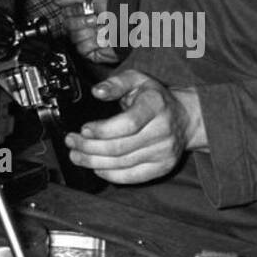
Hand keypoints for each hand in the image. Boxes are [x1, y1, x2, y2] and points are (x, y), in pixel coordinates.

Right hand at [53, 0, 119, 63]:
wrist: (129, 27)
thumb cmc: (115, 11)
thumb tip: (57, 1)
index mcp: (79, 14)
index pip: (66, 13)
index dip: (76, 12)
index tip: (87, 9)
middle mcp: (80, 27)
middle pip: (69, 25)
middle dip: (84, 21)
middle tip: (97, 19)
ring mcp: (84, 39)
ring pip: (76, 37)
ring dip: (92, 33)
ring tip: (104, 30)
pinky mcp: (89, 52)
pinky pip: (83, 48)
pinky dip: (94, 44)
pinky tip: (102, 40)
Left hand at [64, 68, 205, 183]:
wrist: (184, 118)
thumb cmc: (155, 97)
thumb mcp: (136, 80)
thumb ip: (115, 83)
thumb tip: (97, 91)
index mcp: (155, 105)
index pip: (128, 123)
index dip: (103, 129)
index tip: (83, 129)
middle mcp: (163, 130)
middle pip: (121, 146)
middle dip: (90, 147)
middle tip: (71, 142)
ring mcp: (164, 152)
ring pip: (123, 163)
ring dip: (94, 162)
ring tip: (77, 155)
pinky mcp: (162, 167)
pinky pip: (133, 176)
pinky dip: (111, 174)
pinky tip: (96, 167)